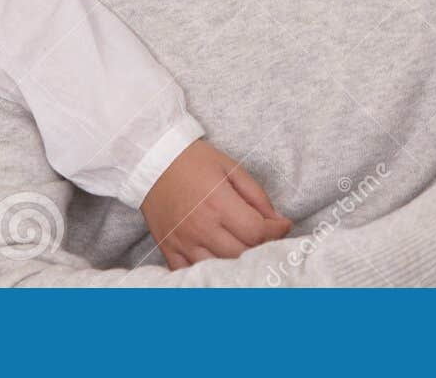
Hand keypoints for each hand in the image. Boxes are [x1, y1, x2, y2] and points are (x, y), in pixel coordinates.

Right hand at [140, 139, 292, 267]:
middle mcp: (201, 227)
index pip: (256, 232)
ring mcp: (183, 241)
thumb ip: (256, 196)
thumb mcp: (231, 168)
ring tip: (245, 248)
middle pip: (241, 254)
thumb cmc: (194, 161)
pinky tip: (220, 262)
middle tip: (267, 237)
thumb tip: (277, 220)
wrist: (153, 161)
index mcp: (219, 204)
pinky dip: (208, 271)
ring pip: (219, 267)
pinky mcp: (169, 249)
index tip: (282, 225)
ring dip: (237, 262)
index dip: (276, 232)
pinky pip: (190, 273)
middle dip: (262, 247)